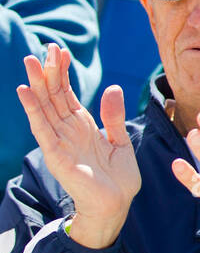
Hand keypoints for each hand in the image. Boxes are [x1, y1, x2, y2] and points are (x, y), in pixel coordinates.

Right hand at [16, 44, 139, 247]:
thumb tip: (113, 87)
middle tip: (45, 48)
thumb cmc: (117, 177)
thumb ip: (114, 116)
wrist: (117, 204)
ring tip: (30, 62)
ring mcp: (60, 142)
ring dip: (37, 84)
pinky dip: (34, 110)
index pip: (67, 94)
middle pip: (54, 96)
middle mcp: (67, 131)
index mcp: (82, 126)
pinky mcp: (57, 155)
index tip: (60, 51)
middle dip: (49, 72)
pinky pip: (43, 129)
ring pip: (45, 107)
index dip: (63, 73)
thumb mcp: (120, 140)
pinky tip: (26, 92)